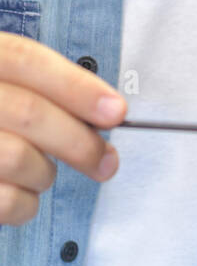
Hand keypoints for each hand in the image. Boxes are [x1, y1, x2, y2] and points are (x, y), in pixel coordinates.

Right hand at [0, 32, 126, 225]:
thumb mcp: (6, 84)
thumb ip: (41, 88)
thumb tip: (105, 111)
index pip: (25, 60)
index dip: (76, 86)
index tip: (116, 111)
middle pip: (29, 112)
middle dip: (79, 141)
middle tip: (106, 161)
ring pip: (18, 158)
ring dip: (46, 174)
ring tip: (44, 173)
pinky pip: (6, 200)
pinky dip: (26, 205)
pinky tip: (24, 197)